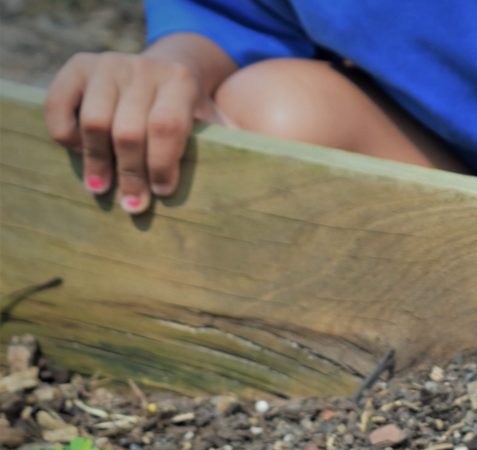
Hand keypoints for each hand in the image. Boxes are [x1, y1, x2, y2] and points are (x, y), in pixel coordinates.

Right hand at [44, 51, 221, 213]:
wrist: (164, 68)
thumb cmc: (193, 111)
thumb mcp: (217, 122)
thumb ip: (236, 145)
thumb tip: (265, 178)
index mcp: (181, 81)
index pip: (167, 127)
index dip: (162, 165)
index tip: (163, 194)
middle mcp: (143, 68)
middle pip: (129, 130)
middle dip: (131, 174)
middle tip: (133, 206)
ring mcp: (108, 64)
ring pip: (95, 122)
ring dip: (96, 162)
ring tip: (101, 189)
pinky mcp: (78, 67)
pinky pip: (60, 107)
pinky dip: (66, 136)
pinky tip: (80, 154)